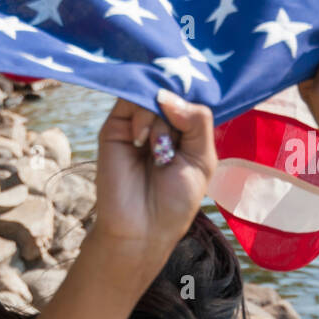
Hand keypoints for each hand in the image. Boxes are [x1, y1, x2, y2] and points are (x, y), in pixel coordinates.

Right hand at [90, 88, 215, 251]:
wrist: (142, 226)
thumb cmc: (177, 199)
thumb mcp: (202, 158)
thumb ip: (197, 120)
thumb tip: (166, 94)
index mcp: (187, 130)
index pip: (193, 96)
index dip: (196, 94)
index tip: (199, 94)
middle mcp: (164, 123)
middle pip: (174, 92)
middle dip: (180, 110)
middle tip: (177, 138)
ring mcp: (139, 122)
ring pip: (154, 94)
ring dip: (162, 120)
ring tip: (159, 150)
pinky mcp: (116, 126)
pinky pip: (130, 99)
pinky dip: (143, 115)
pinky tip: (143, 139)